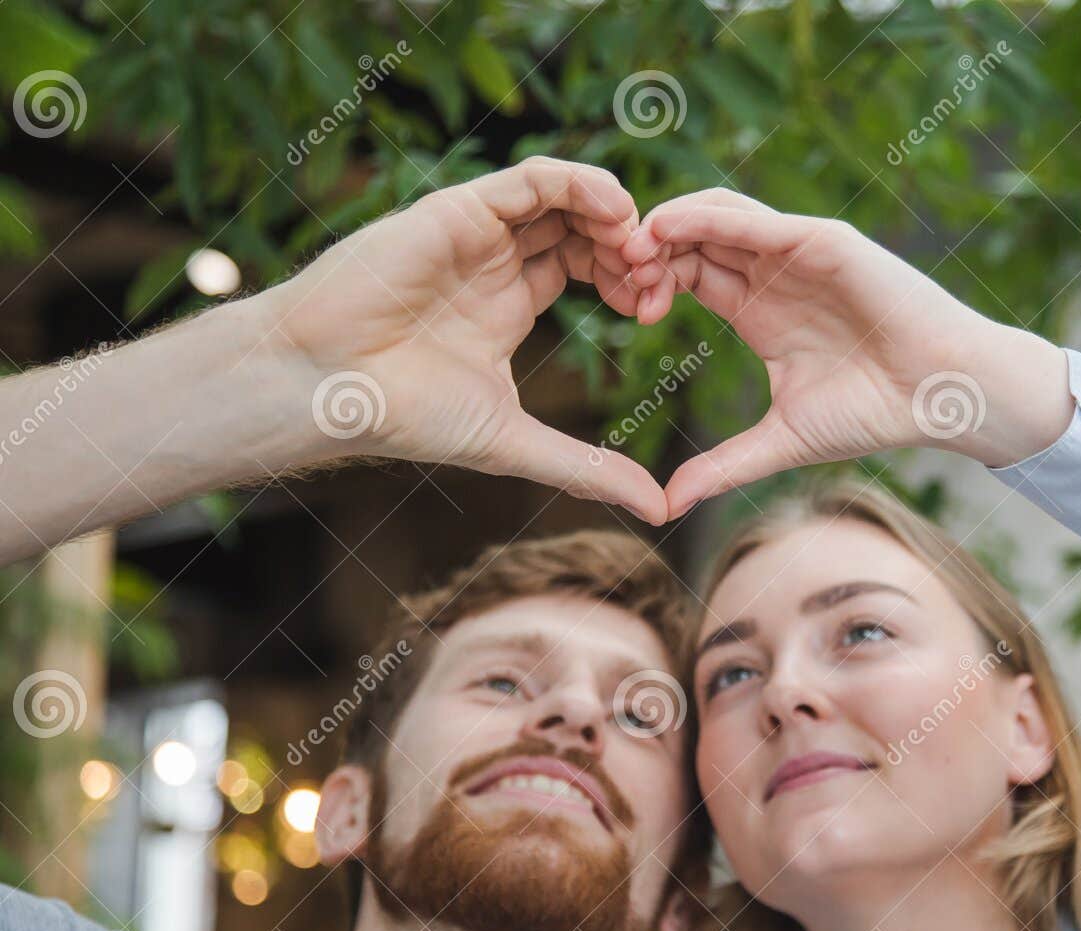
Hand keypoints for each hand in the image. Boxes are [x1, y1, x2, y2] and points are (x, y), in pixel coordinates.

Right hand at [259, 157, 670, 522]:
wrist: (329, 389)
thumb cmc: (405, 415)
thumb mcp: (517, 442)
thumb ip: (589, 468)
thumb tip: (659, 510)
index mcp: (508, 301)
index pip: (585, 265)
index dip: (628, 279)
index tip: (654, 311)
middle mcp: (493, 260)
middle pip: (582, 226)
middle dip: (629, 246)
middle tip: (656, 280)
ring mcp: (476, 232)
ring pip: (562, 193)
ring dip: (613, 211)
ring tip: (640, 247)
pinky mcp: (457, 211)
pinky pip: (531, 178)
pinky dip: (580, 184)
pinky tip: (615, 213)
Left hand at [619, 188, 1071, 516]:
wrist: (942, 395)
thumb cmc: (875, 413)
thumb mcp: (782, 440)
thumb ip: (724, 465)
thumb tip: (667, 505)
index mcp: (758, 309)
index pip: (688, 273)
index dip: (650, 282)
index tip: (624, 310)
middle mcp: (774, 272)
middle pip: (692, 237)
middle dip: (647, 249)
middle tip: (614, 274)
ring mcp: (798, 252)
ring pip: (717, 214)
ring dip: (668, 225)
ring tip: (632, 248)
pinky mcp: (823, 241)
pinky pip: (754, 219)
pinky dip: (706, 217)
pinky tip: (668, 229)